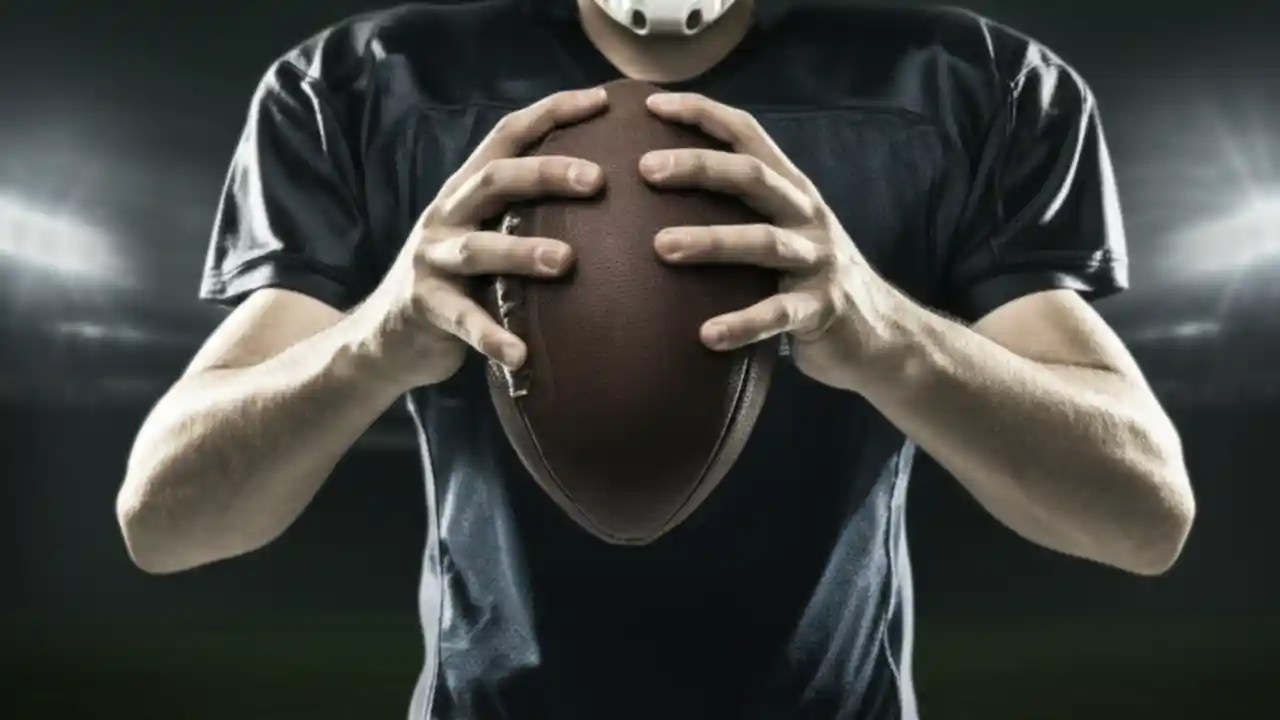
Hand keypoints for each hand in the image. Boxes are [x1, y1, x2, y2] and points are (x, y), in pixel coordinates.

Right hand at [354, 87, 608, 389]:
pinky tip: (522, 355)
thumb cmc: (462, 281)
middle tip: (598, 179)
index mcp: (467, 189)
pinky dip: (493, 337)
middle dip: (545, 173)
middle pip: (494, 179)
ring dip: (522, 251)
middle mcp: (446, 214)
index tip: (602, 100)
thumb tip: (612, 195)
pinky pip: (463, 321)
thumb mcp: (488, 234)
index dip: (551, 112)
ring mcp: (432, 260)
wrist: (387, 336)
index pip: (507, 134)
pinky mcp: (426, 307)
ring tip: (566, 261)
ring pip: (478, 248)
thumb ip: (528, 213)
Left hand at [641, 92, 891, 391]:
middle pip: (752, 176)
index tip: (652, 103)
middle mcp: (805, 214)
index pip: (747, 134)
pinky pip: (779, 313)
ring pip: (763, 241)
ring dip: (711, 241)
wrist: (880, 332)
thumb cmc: (807, 277)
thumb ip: (737, 209)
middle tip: (645, 169)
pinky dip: (743, 323)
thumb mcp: (779, 230)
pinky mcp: (823, 308)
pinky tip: (707, 335)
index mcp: (790, 189)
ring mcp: (819, 260)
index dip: (703, 114)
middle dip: (699, 167)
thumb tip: (655, 193)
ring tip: (661, 247)